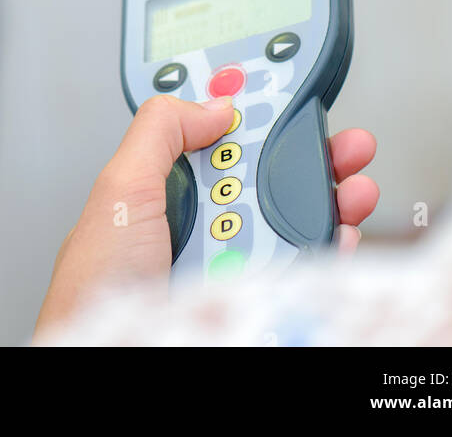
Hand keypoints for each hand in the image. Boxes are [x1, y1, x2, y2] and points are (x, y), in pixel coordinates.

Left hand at [32, 94, 377, 340]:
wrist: (120, 358)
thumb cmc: (99, 289)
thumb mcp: (121, 190)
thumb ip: (159, 132)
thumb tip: (214, 104)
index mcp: (164, 190)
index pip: (216, 140)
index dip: (254, 115)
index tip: (293, 93)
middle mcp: (200, 224)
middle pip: (264, 176)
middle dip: (306, 154)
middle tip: (342, 142)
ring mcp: (229, 261)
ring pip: (288, 218)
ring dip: (329, 197)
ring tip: (353, 185)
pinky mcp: (255, 296)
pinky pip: (300, 267)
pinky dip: (328, 246)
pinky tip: (339, 230)